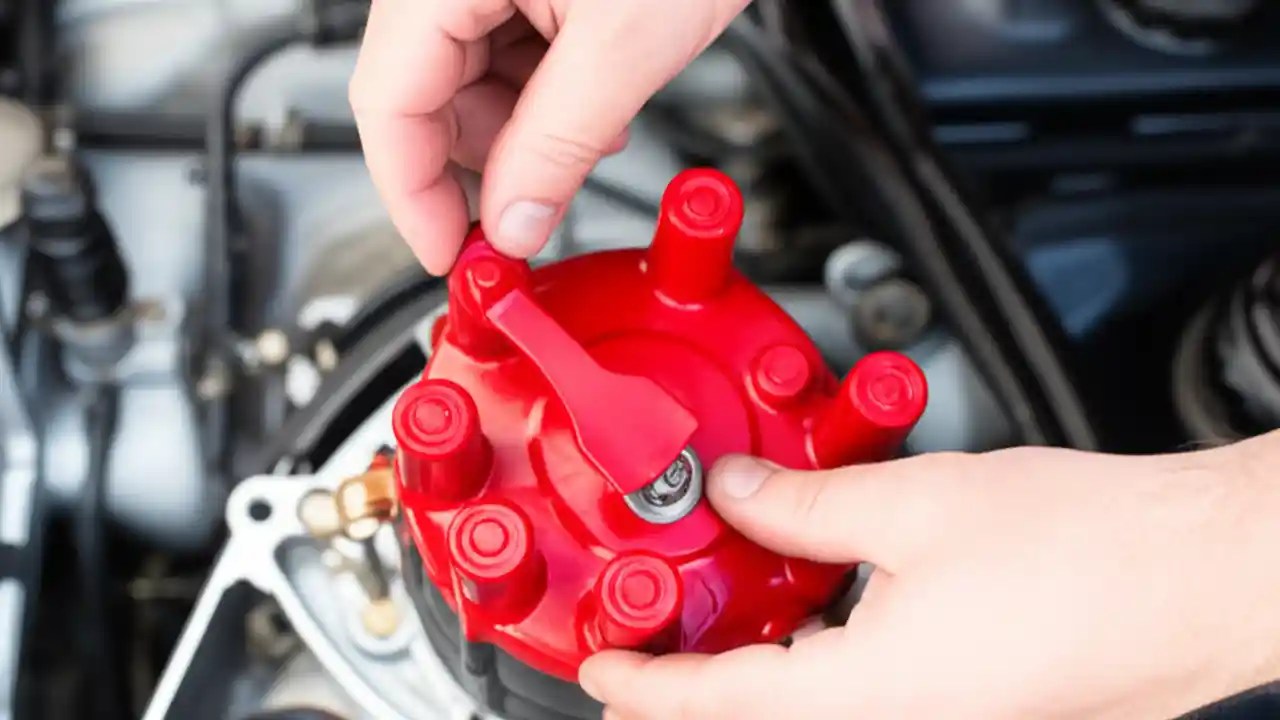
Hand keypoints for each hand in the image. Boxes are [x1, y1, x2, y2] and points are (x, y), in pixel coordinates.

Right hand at [349, 0, 750, 274]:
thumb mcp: (623, 48)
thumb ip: (556, 148)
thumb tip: (512, 223)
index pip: (388, 103)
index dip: (413, 196)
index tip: (449, 255)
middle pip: (424, 92)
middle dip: (484, 162)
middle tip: (534, 209)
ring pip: (467, 76)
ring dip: (522, 129)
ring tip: (589, 136)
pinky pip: (504, 45)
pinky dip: (543, 90)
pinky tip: (590, 104)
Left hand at [581, 436, 1279, 718]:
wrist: (1204, 574)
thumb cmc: (1093, 552)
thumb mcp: (912, 506)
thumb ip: (803, 503)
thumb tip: (738, 490)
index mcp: (872, 696)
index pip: (718, 705)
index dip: (642, 686)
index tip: (599, 672)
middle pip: (762, 716)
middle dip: (695, 687)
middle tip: (648, 653)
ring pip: (815, 706)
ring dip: (760, 667)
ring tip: (725, 619)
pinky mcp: (975, 708)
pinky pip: (868, 696)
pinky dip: (820, 659)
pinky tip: (816, 611)